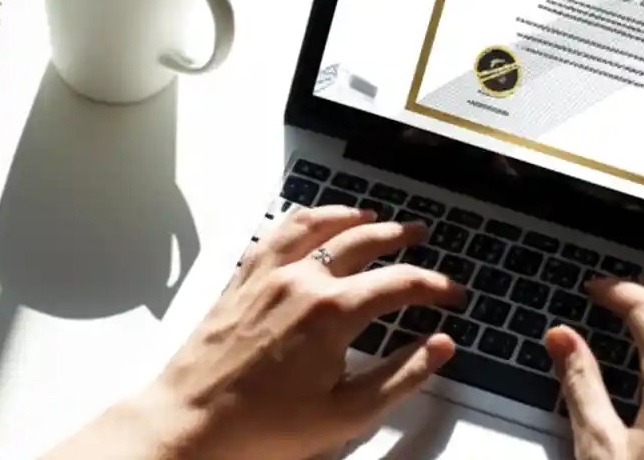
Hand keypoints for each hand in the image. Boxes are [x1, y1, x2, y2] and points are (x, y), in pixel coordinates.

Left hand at [45, 206, 464, 459]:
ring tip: (372, 216)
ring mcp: (267, 275)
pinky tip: (308, 221)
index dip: (435, 286)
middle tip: (420, 235)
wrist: (191, 425)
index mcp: (333, 313)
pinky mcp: (241, 280)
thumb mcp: (347, 414)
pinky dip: (301, 219)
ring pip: (317, 226)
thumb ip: (402, 377)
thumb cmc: (264, 428)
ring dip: (350, 217)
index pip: (400, 284)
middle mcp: (302, 281)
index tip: (452, 293)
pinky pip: (276, 234)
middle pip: (362, 242)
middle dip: (399, 236)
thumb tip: (441, 347)